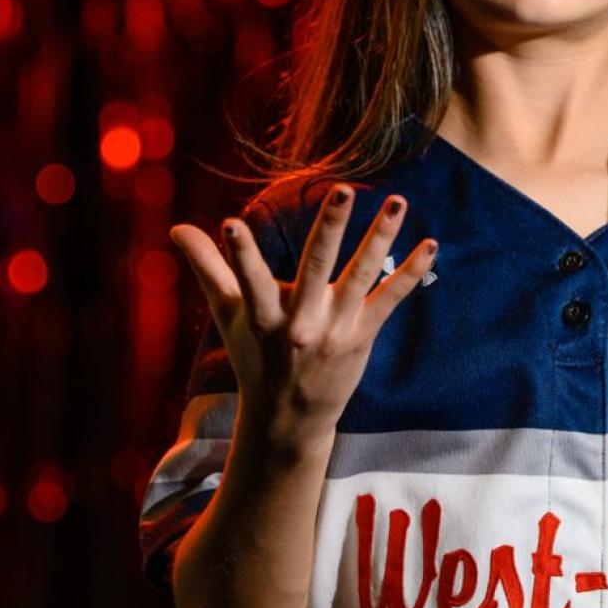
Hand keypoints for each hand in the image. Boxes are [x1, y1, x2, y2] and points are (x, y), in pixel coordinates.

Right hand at [169, 185, 436, 451]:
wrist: (289, 419)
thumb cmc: (255, 356)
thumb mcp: (229, 315)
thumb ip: (208, 267)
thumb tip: (176, 228)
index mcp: (264, 318)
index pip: (249, 281)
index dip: (239, 255)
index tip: (229, 225)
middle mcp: (302, 324)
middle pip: (317, 268)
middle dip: (330, 227)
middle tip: (342, 189)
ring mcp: (336, 330)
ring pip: (361, 276)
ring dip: (381, 238)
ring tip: (398, 201)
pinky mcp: (363, 336)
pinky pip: (390, 300)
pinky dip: (411, 273)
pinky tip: (431, 244)